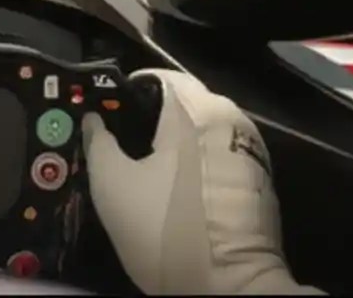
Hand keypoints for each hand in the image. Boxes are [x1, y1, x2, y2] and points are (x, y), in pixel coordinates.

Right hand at [82, 69, 322, 295]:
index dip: (126, 91)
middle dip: (150, 118)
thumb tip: (93, 119)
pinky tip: (176, 188)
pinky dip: (196, 160)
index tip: (105, 115)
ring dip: (175, 140)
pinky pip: (218, 152)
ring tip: (145, 167)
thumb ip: (98, 142)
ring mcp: (249, 147)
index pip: (158, 76)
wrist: (230, 286)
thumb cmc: (165, 227)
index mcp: (194, 109)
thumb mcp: (113, 186)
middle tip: (119, 144)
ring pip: (202, 129)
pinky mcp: (259, 176)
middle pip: (182, 101)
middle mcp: (229, 116)